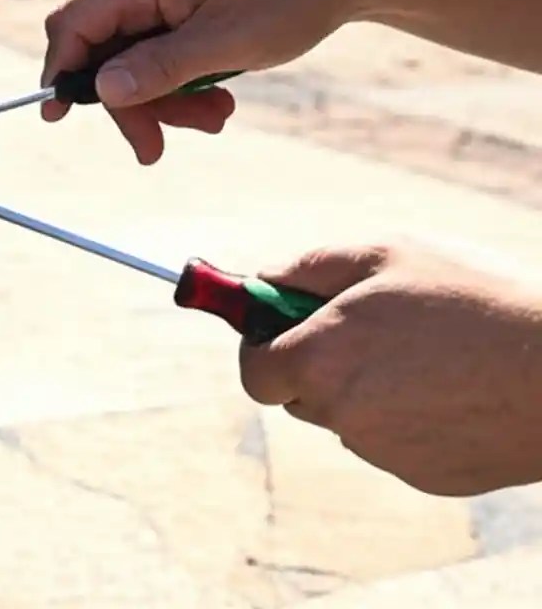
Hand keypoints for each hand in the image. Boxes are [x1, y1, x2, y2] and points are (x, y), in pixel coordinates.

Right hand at [41, 0, 362, 163]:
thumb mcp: (222, 43)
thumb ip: (157, 68)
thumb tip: (103, 89)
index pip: (73, 25)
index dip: (61, 72)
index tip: (57, 117)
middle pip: (104, 52)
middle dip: (132, 103)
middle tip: (157, 147)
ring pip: (136, 59)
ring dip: (166, 99)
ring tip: (215, 116)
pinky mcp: (186, 2)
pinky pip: (163, 50)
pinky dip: (184, 81)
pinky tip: (219, 96)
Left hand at [239, 242, 541, 496]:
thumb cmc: (475, 300)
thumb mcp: (388, 255)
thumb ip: (311, 268)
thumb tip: (263, 281)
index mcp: (318, 359)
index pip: (255, 372)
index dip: (264, 347)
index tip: (282, 328)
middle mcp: (340, 414)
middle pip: (300, 395)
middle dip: (318, 364)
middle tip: (367, 329)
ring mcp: (382, 452)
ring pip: (350, 418)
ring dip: (367, 390)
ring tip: (430, 354)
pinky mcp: (422, 476)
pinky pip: (396, 443)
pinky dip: (411, 418)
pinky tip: (457, 388)